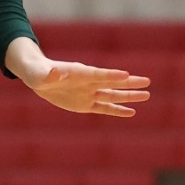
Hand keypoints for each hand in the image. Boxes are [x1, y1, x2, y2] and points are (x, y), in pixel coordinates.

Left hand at [14, 51, 151, 116]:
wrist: (38, 77)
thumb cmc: (36, 72)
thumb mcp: (38, 74)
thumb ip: (48, 74)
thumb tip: (54, 73)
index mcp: (79, 73)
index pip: (98, 75)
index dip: (111, 75)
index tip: (126, 75)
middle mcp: (88, 83)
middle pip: (113, 84)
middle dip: (129, 83)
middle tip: (147, 82)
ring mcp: (89, 93)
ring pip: (113, 96)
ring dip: (129, 96)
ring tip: (147, 95)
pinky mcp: (86, 104)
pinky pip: (104, 108)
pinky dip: (117, 111)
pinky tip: (131, 112)